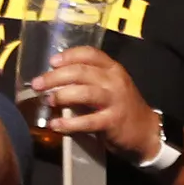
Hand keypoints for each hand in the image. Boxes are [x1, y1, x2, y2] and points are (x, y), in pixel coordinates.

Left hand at [32, 45, 162, 162]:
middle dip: (55, 77)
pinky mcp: (112, 121)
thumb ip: (90, 80)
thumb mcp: (111, 86)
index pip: (90, 54)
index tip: (51, 61)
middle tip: (37, 84)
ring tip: (48, 101)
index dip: (68, 56)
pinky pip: (87, 121)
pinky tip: (55, 124)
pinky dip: (69, 123)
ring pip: (84, 92)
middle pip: (81, 72)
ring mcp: (115, 100)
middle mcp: (114, 81)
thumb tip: (55, 79)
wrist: (146, 131)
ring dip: (62, 96)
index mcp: (113, 69)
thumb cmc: (122, 106)